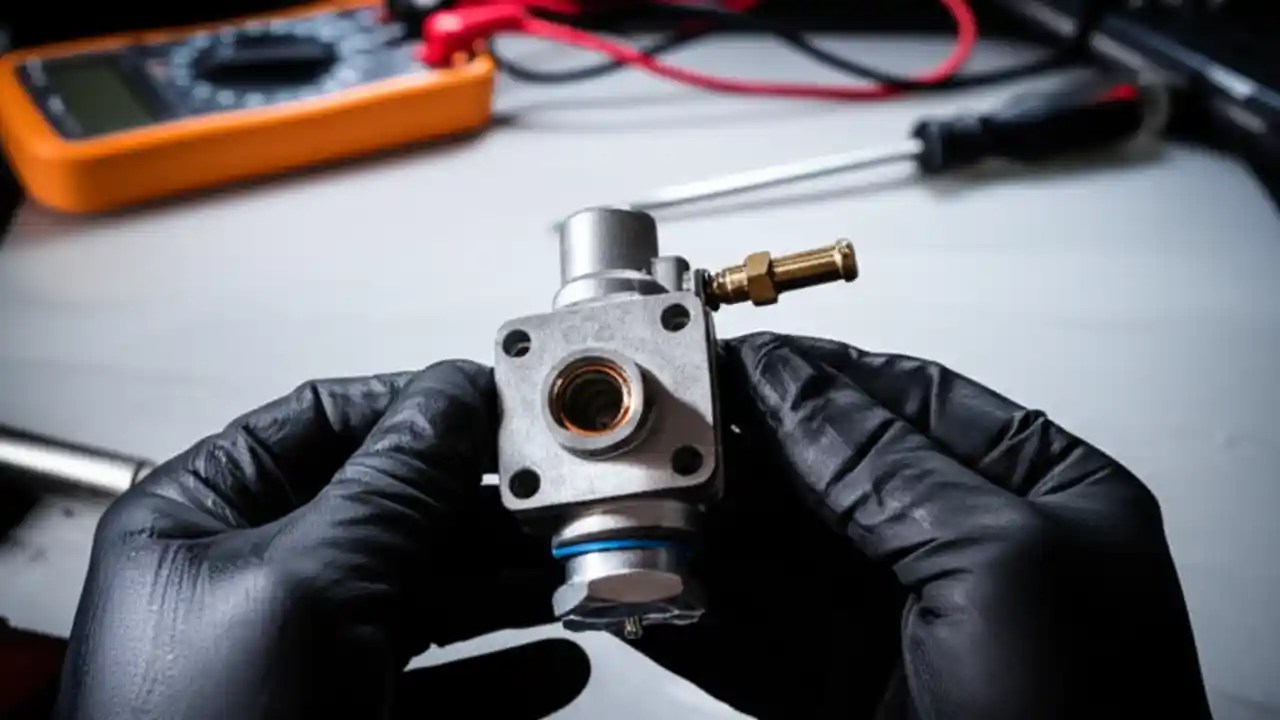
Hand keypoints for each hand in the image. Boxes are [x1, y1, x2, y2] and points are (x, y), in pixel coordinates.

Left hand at [55, 362, 587, 719]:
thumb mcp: (310, 582)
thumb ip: (392, 483)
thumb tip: (454, 398)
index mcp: (202, 521)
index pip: (322, 420)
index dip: (416, 407)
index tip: (496, 402)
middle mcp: (251, 583)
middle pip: (390, 511)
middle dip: (480, 507)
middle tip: (550, 497)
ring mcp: (302, 659)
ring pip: (426, 597)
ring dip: (508, 586)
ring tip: (567, 574)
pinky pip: (441, 683)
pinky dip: (503, 673)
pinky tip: (550, 667)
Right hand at [636, 333, 1211, 718]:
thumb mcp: (999, 566)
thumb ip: (885, 468)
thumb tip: (793, 387)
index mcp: (1042, 500)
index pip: (908, 401)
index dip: (811, 375)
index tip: (729, 358)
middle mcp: (968, 558)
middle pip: (824, 478)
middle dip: (740, 459)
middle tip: (666, 436)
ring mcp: (902, 631)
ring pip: (777, 562)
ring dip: (703, 538)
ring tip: (639, 511)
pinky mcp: (848, 695)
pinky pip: (750, 644)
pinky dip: (692, 621)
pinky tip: (647, 596)